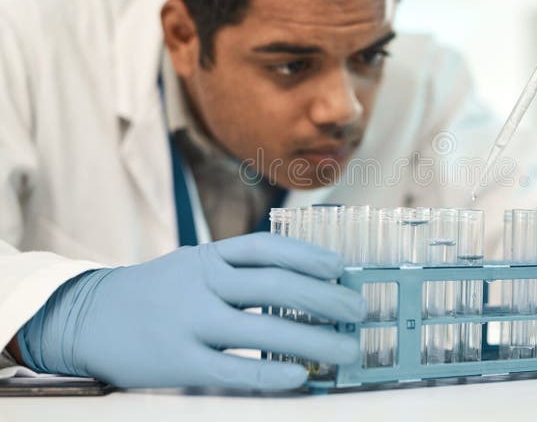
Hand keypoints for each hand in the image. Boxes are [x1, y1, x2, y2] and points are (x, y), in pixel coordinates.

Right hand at [16, 233, 365, 389]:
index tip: (342, 269)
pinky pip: (233, 367)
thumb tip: (300, 283)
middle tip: (359, 310)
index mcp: (208, 256)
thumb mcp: (193, 265)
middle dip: (325, 298)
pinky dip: (271, 372)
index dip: (309, 256)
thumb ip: (235, 270)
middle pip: (274, 284)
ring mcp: (190, 320)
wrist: (88, 317)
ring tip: (348, 350)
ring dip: (313, 338)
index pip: (267, 248)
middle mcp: (202, 282)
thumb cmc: (156, 291)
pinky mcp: (178, 360)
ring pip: (262, 327)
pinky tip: (302, 376)